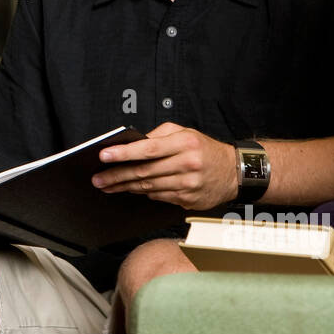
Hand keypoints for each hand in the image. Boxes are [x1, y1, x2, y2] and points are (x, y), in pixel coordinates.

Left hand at [91, 122, 239, 210]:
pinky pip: (158, 196)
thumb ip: (158, 135)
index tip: (104, 156)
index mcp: (185, 143)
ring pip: (148, 187)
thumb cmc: (205, 149)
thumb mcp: (184, 132)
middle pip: (144, 172)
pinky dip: (143, 192)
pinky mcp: (188, 200)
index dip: (124, 153)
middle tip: (98, 178)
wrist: (235, 172)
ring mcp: (188, 185)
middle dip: (117, 176)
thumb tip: (132, 144)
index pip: (148, 149)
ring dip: (125, 187)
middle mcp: (187, 164)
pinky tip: (131, 189)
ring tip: (108, 185)